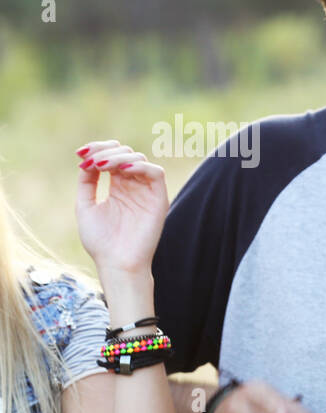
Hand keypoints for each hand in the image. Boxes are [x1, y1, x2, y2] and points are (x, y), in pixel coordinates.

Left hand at [75, 141, 167, 276]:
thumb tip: (88, 160)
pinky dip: (140, 166)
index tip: (80, 153)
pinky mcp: (159, 200)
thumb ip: (87, 182)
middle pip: (125, 153)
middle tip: (91, 161)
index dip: (97, 149)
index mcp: (119, 188)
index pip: (113, 157)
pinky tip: (121, 171)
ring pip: (139, 159)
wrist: (116, 263)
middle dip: (105, 151)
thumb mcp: (85, 205)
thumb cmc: (101, 241)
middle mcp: (134, 187)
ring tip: (101, 165)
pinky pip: (156, 173)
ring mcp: (146, 192)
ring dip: (118, 157)